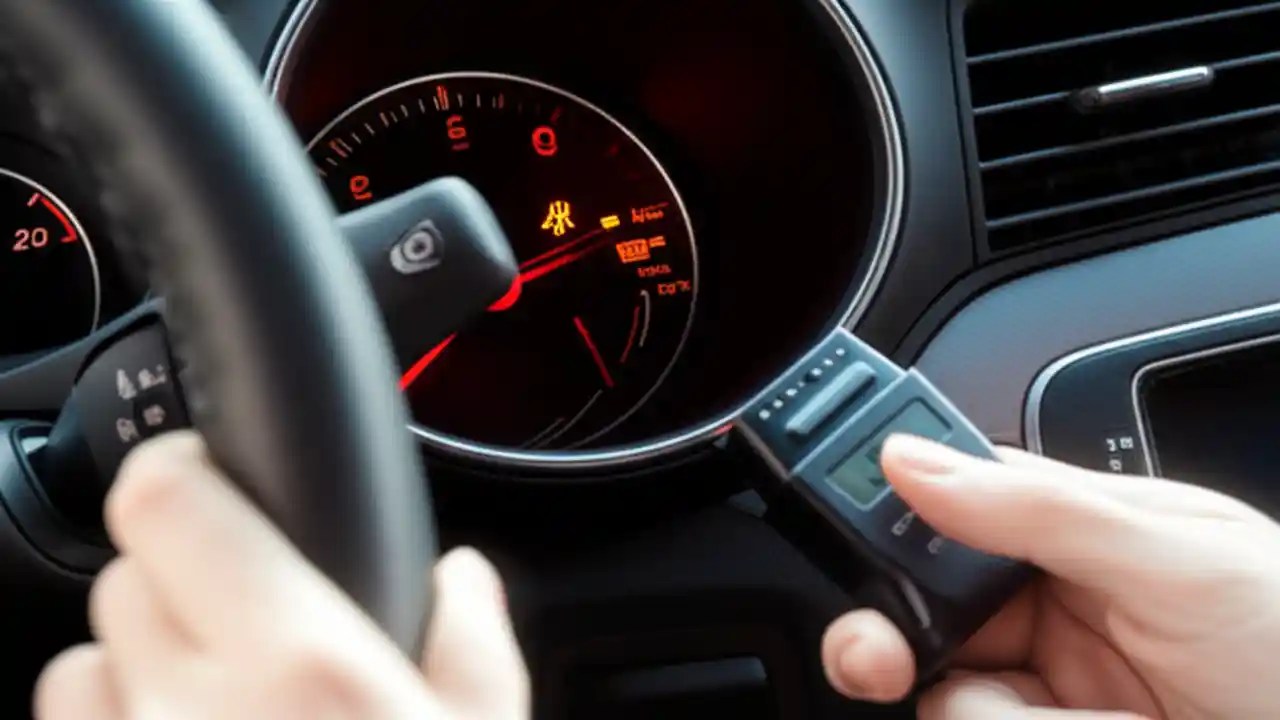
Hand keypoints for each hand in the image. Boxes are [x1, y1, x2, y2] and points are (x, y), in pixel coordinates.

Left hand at [35, 432, 528, 719]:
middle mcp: (194, 711)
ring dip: (136, 662)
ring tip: (212, 701)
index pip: (167, 499)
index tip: (205, 469)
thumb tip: (465, 577)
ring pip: (83, 661)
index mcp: (303, 664)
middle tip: (246, 616)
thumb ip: (475, 644)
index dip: (179, 467)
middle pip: (126, 573)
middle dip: (180, 576)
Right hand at [821, 435, 1279, 718]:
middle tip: (881, 659)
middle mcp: (1051, 609)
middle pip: (919, 612)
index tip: (850, 543)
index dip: (888, 521)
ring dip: (999, 715)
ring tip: (1103, 718)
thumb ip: (1040, 507)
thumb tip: (914, 459)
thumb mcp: (1180, 562)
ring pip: (947, 696)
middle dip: (891, 637)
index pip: (947, 507)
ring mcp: (1052, 692)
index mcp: (1076, 530)